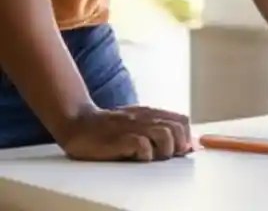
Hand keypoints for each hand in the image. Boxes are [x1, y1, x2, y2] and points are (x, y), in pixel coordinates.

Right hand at [58, 105, 191, 161]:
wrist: (78, 122)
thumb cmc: (108, 127)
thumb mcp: (136, 122)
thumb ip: (157, 129)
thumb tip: (181, 145)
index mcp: (151, 114)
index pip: (182, 121)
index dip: (185, 137)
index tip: (179, 150)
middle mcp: (145, 118)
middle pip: (178, 128)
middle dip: (178, 145)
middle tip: (166, 156)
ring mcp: (133, 126)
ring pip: (165, 134)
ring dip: (164, 149)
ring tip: (152, 157)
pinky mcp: (119, 138)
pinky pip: (142, 144)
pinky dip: (145, 153)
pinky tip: (138, 157)